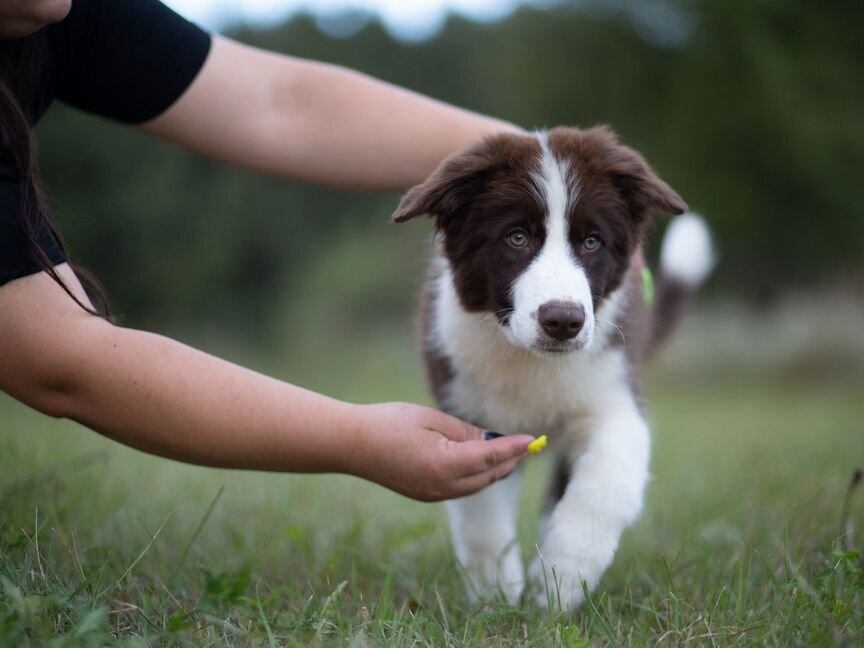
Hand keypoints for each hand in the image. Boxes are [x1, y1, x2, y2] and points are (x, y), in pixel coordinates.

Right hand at [346, 402, 532, 501]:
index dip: (515, 448)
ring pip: (478, 485)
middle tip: (529, 445)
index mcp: (446, 464)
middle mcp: (443, 486)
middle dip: (511, 460)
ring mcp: (434, 494)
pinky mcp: (426, 495)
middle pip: (489, 476)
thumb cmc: (389, 424)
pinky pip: (462, 487)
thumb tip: (491, 440)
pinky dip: (478, 475)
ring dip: (496, 470)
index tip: (534, 439)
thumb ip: (465, 431)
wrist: (352, 445)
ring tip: (512, 452)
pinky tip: (483, 461)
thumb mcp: (431, 420)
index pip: (492, 457)